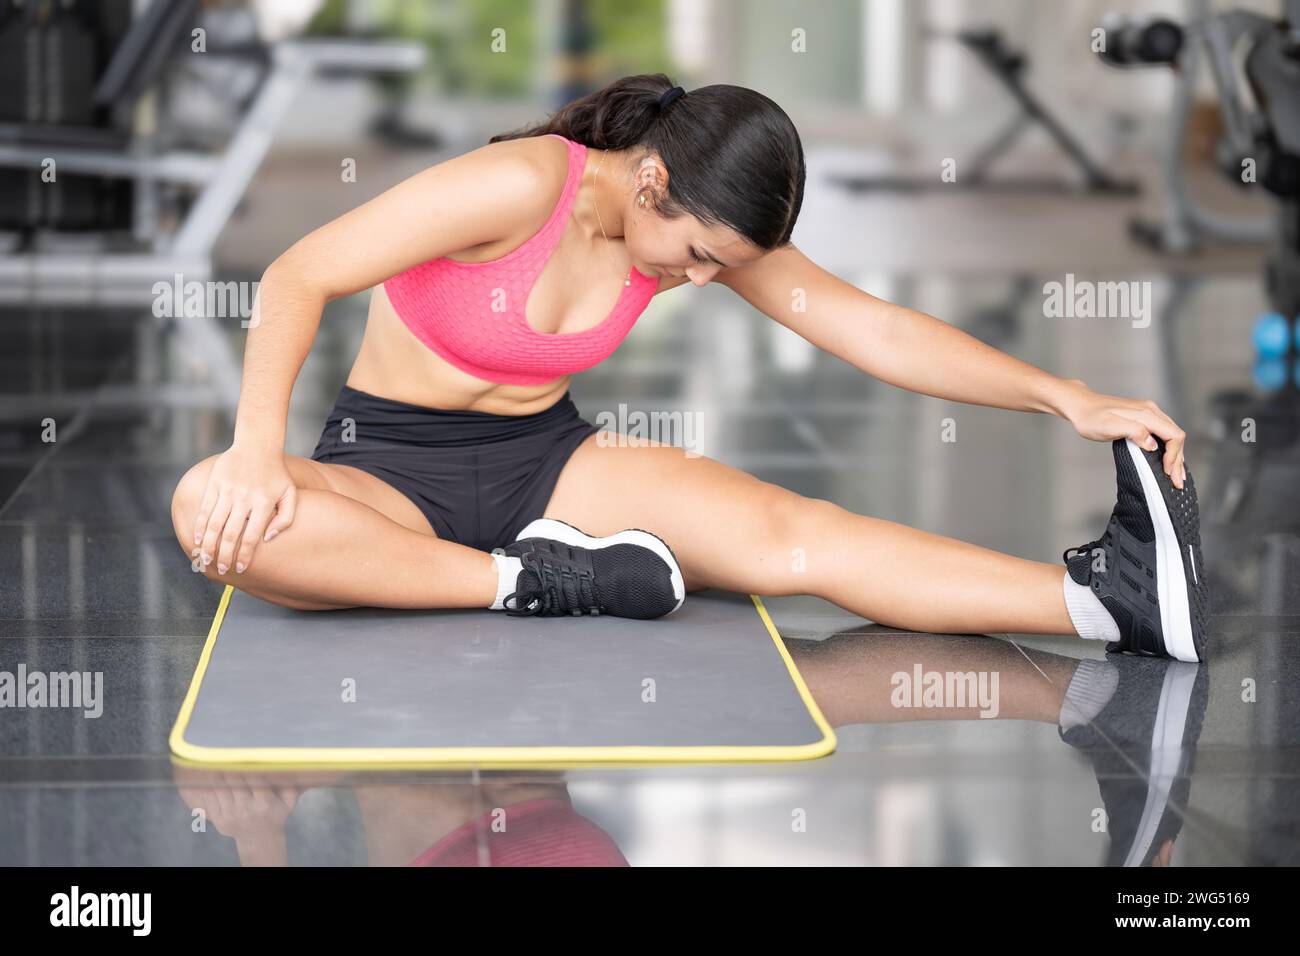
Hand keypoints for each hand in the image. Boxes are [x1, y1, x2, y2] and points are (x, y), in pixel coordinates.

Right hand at [191, 444, 297, 573]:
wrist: (258, 445)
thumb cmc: (276, 474)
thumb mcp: (291, 494)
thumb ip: (285, 519)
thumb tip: (268, 539)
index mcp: (264, 503)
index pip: (252, 536)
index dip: (245, 555)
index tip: (241, 568)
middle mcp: (244, 498)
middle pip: (230, 534)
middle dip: (224, 555)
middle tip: (222, 570)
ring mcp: (228, 491)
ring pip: (214, 524)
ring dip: (208, 545)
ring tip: (205, 560)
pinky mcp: (215, 484)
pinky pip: (205, 509)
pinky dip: (200, 527)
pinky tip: (198, 540)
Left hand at [1061, 384, 1187, 488]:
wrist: (1080, 406)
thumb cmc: (1091, 417)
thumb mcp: (1109, 426)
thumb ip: (1134, 432)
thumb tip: (1152, 444)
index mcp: (1146, 414)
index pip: (1173, 435)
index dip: (1174, 455)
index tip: (1167, 471)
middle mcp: (1151, 411)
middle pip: (1176, 436)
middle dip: (1178, 460)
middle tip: (1177, 481)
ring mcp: (1148, 413)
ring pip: (1171, 435)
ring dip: (1175, 456)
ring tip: (1176, 475)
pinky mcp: (1142, 418)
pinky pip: (1162, 433)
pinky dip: (1168, 448)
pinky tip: (1167, 459)